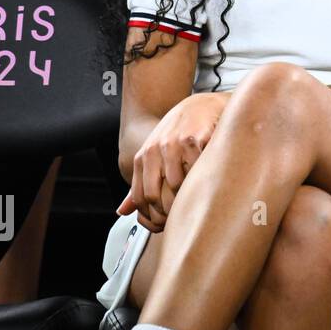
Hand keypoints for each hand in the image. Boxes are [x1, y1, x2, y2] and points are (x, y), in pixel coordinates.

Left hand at [119, 92, 230, 231]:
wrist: (201, 105)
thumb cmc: (179, 133)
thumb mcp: (155, 156)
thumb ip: (141, 184)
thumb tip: (122, 211)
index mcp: (143, 158)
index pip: (140, 198)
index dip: (152, 217)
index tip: (165, 224)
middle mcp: (155, 151)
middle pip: (155, 196)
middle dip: (168, 213)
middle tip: (182, 217)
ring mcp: (174, 145)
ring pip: (177, 186)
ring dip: (187, 198)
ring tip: (197, 201)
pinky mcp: (194, 140)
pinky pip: (197, 171)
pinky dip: (203, 180)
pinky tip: (208, 180)